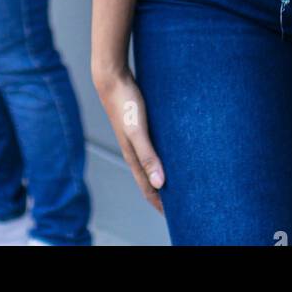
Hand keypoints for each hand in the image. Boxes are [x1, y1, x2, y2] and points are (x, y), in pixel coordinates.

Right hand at [93, 66, 164, 213]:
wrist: (112, 77)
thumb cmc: (125, 102)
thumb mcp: (137, 130)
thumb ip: (148, 156)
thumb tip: (160, 184)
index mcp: (132, 155)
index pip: (147, 187)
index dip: (159, 202)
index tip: (173, 214)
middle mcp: (133, 149)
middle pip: (149, 178)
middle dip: (162, 192)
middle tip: (180, 202)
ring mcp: (135, 137)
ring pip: (150, 162)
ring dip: (162, 173)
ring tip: (177, 180)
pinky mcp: (139, 124)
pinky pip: (152, 146)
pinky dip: (161, 155)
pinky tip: (170, 151)